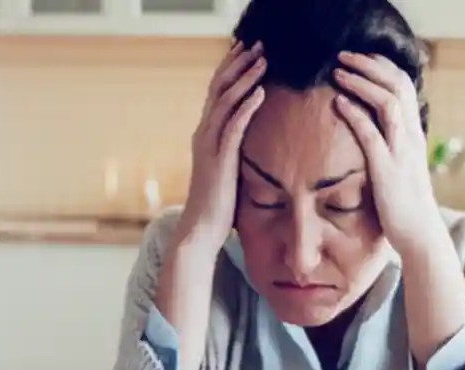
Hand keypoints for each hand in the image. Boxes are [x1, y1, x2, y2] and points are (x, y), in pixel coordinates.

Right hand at [174, 39, 266, 251]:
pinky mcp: (219, 162)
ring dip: (245, 79)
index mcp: (208, 134)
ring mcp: (209, 146)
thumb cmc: (220, 204)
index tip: (249, 51)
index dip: (232, 70)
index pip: (219, 93)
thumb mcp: (231, 169)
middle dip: (238, 64)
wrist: (201, 230)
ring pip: (225, 103)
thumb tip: (259, 142)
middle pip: (220, 89)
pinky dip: (246, 109)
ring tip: (263, 60)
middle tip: (257, 44)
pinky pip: (233, 129)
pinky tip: (260, 93)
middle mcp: (205, 134)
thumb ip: (239, 151)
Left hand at [332, 51, 447, 257]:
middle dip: (369, 64)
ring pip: (387, 101)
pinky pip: (371, 133)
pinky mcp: (388, 169)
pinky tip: (337, 103)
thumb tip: (373, 128)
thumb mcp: (403, 164)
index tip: (360, 56)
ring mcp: (402, 151)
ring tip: (337, 71)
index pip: (404, 85)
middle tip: (343, 55)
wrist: (420, 232)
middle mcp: (411, 136)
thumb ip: (392, 143)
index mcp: (414, 132)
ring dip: (360, 82)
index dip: (382, 65)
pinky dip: (354, 114)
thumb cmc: (407, 201)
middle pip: (397, 84)